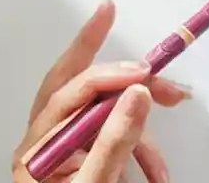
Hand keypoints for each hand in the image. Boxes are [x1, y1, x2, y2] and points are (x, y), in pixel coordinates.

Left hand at [13, 0, 189, 182]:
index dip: (110, 73)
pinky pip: (115, 142)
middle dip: (115, 66)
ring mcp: (66, 155)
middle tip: (136, 38)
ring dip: (141, 124)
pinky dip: (142, 152)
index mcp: (38, 150)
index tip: (146, 67)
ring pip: (103, 114)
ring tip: (170, 126)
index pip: (71, 92)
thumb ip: (115, 141)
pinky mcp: (85, 165)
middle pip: (76, 85)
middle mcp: (47, 145)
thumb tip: (138, 92)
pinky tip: (157, 173)